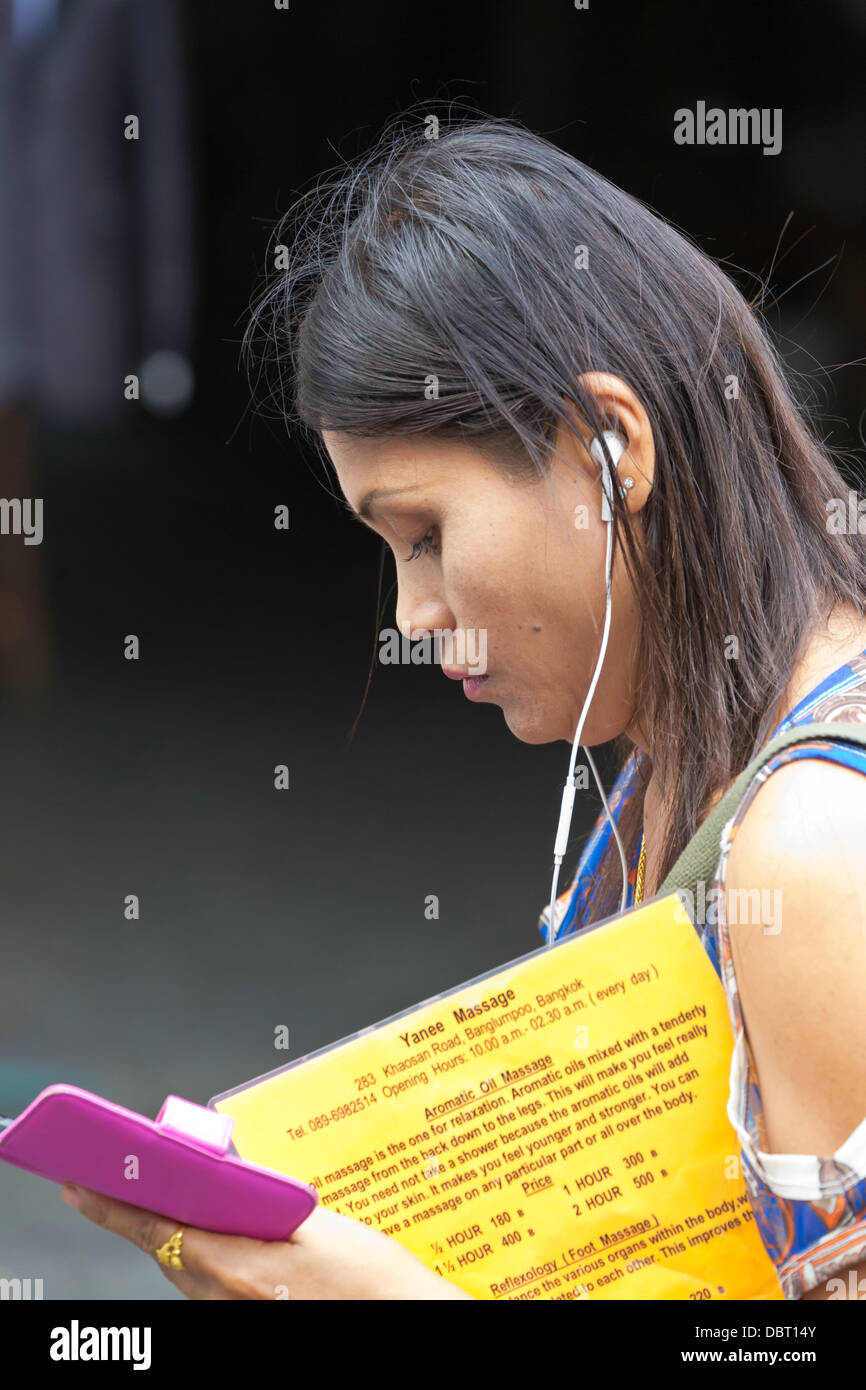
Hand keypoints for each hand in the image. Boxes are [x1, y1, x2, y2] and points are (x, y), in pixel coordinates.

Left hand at [59, 1182, 473, 1299]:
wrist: (403, 1322)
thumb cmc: (370, 1278)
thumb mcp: (313, 1222)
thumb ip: (260, 1199)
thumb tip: (223, 1174)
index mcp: (237, 1264)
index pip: (154, 1227)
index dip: (111, 1205)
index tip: (77, 1183)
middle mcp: (224, 1298)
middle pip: (163, 1250)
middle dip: (140, 1215)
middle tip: (109, 1181)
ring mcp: (233, 1317)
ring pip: (183, 1271)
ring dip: (171, 1237)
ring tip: (162, 1200)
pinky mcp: (245, 1325)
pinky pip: (206, 1289)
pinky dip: (200, 1260)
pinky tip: (215, 1240)